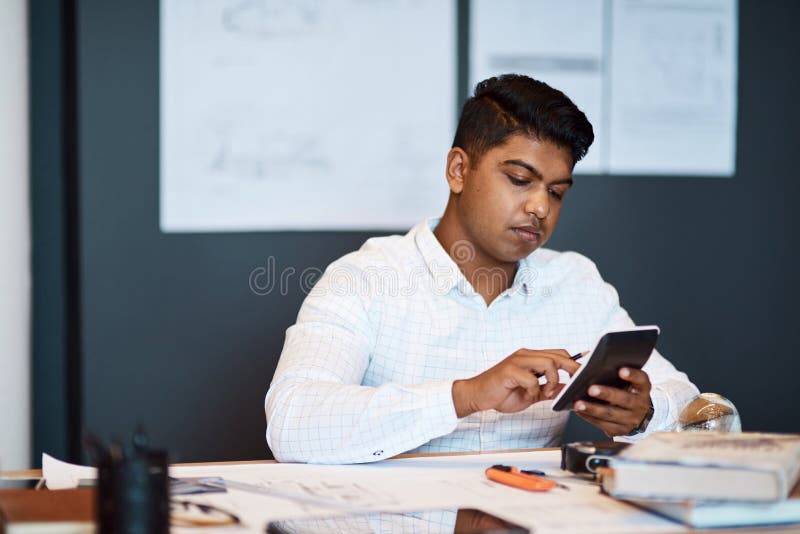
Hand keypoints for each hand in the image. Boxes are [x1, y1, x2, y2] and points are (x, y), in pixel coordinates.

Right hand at [452, 349, 579, 417]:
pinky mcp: (509, 370)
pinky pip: (531, 379)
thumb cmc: (501, 394)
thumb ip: (547, 390)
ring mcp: (517, 361)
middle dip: (572, 368)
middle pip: (557, 355)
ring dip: (552, 381)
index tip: (585, 371)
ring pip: (548, 363)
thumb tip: (566, 390)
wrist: (477, 395)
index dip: (573, 361)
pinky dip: (533, 390)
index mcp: (530, 358)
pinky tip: (526, 396)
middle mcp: (525, 355)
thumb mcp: (531, 394)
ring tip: (546, 393)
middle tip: (577, 382)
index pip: (558, 353)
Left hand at [573, 367, 651, 436]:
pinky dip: (589, 417)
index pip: (641, 379)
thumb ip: (605, 370)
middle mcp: (640, 404)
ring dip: (593, 409)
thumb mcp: (622, 379)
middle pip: (624, 399)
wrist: (635, 413)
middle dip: (607, 394)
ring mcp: (632, 419)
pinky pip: (604, 425)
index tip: (621, 371)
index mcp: (642, 387)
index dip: (632, 375)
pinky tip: (578, 411)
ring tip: (578, 404)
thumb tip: (579, 365)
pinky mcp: (621, 430)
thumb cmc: (623, 389)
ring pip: (611, 414)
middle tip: (591, 389)